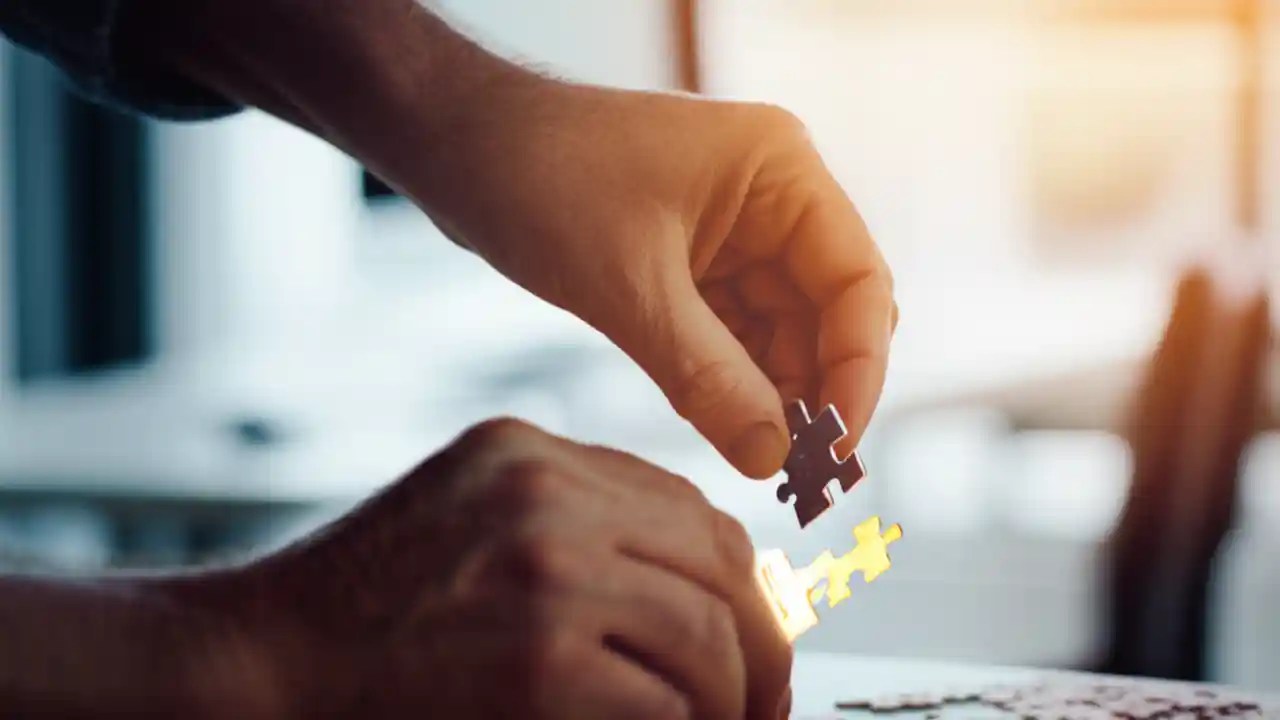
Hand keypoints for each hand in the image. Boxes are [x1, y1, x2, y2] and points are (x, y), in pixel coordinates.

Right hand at [168, 419, 792, 718]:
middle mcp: (544, 494)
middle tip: (762, 700)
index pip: (685, 504)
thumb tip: (684, 577)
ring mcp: (545, 572)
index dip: (736, 579)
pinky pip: (669, 699)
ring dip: (734, 697)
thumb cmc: (359, 607)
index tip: (747, 630)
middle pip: (718, 559)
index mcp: (529, 454)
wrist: (259, 662)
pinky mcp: (541, 664)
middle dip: (762, 638)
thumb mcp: (465, 515)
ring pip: (711, 633)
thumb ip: (567, 520)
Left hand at [394, 71, 895, 477]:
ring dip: (775, 398)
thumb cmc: (537, 180)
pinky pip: (735, 336)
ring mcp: (733, 233)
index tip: (835, 448)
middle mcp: (771, 200)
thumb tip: (773, 460)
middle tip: (803, 480)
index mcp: (779, 172)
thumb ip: (706, 376)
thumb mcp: (627, 286)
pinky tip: (728, 430)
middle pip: (828, 315)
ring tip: (766, 467)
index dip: (859, 371)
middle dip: (816, 393)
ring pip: (783, 334)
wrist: (456, 143)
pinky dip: (734, 384)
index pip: (857, 282)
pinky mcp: (694, 264)